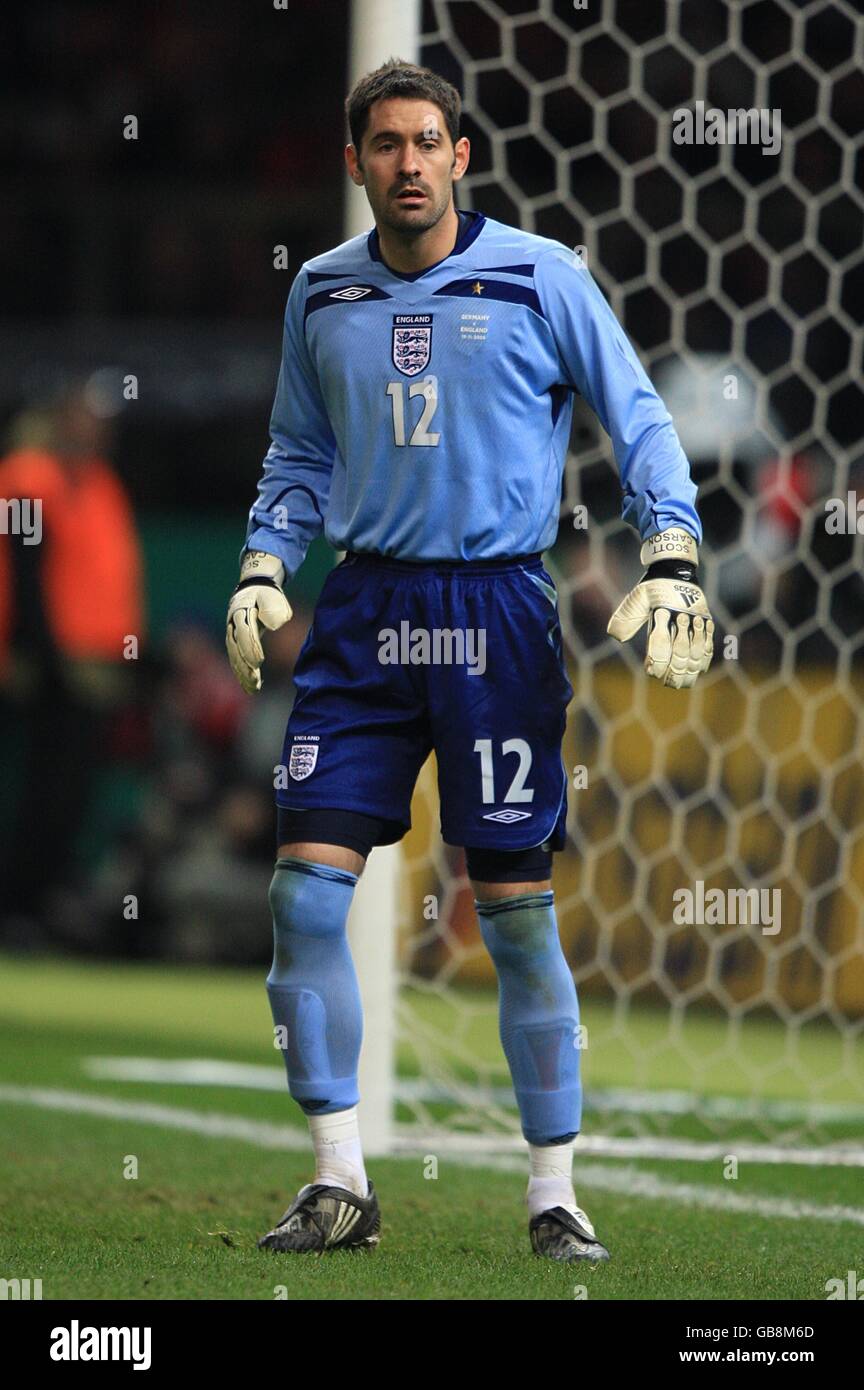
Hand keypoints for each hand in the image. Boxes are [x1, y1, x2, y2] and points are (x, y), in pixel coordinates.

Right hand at [226, 550, 291, 692]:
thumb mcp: (273, 596)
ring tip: (253, 689)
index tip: (258, 663)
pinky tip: (251, 687)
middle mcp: (233, 624)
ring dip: (242, 673)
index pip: (245, 633)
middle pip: (236, 647)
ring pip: (234, 656)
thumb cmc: (267, 593)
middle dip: (244, 665)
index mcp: (241, 611)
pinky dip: (242, 673)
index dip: (250, 648)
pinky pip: (236, 659)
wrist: (253, 587)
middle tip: (254, 680)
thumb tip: (272, 625)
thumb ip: (273, 608)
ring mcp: (231, 633)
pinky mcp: (235, 642)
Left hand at [607, 528, 713, 688]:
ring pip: (696, 649)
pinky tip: (699, 670)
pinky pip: (708, 641)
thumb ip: (626, 618)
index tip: (651, 672)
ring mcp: (696, 618)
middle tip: (668, 684)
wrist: (675, 568)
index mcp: (662, 612)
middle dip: (675, 670)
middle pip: (680, 650)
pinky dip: (705, 657)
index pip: (660, 643)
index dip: (657, 661)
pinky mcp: (705, 619)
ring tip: (682, 683)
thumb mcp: (635, 599)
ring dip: (690, 668)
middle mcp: (681, 616)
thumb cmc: (651, 587)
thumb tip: (616, 638)